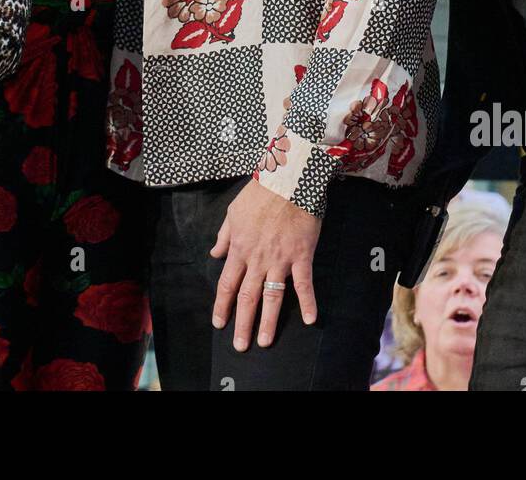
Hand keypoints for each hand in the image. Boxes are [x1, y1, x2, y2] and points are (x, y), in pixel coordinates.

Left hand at [210, 178, 320, 350]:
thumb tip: (215, 253)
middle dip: (243, 324)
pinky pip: (304, 284)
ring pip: (272, 297)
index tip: (220, 323)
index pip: (227, 284)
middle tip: (241, 346)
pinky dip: (307, 303)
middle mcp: (257, 259)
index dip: (222, 306)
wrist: (287, 179)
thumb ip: (224, 235)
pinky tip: (310, 320)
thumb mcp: (233, 211)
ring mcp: (280, 259)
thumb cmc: (260, 193)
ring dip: (268, 321)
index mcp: (239, 248)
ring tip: (265, 342)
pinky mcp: (301, 255)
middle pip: (247, 297)